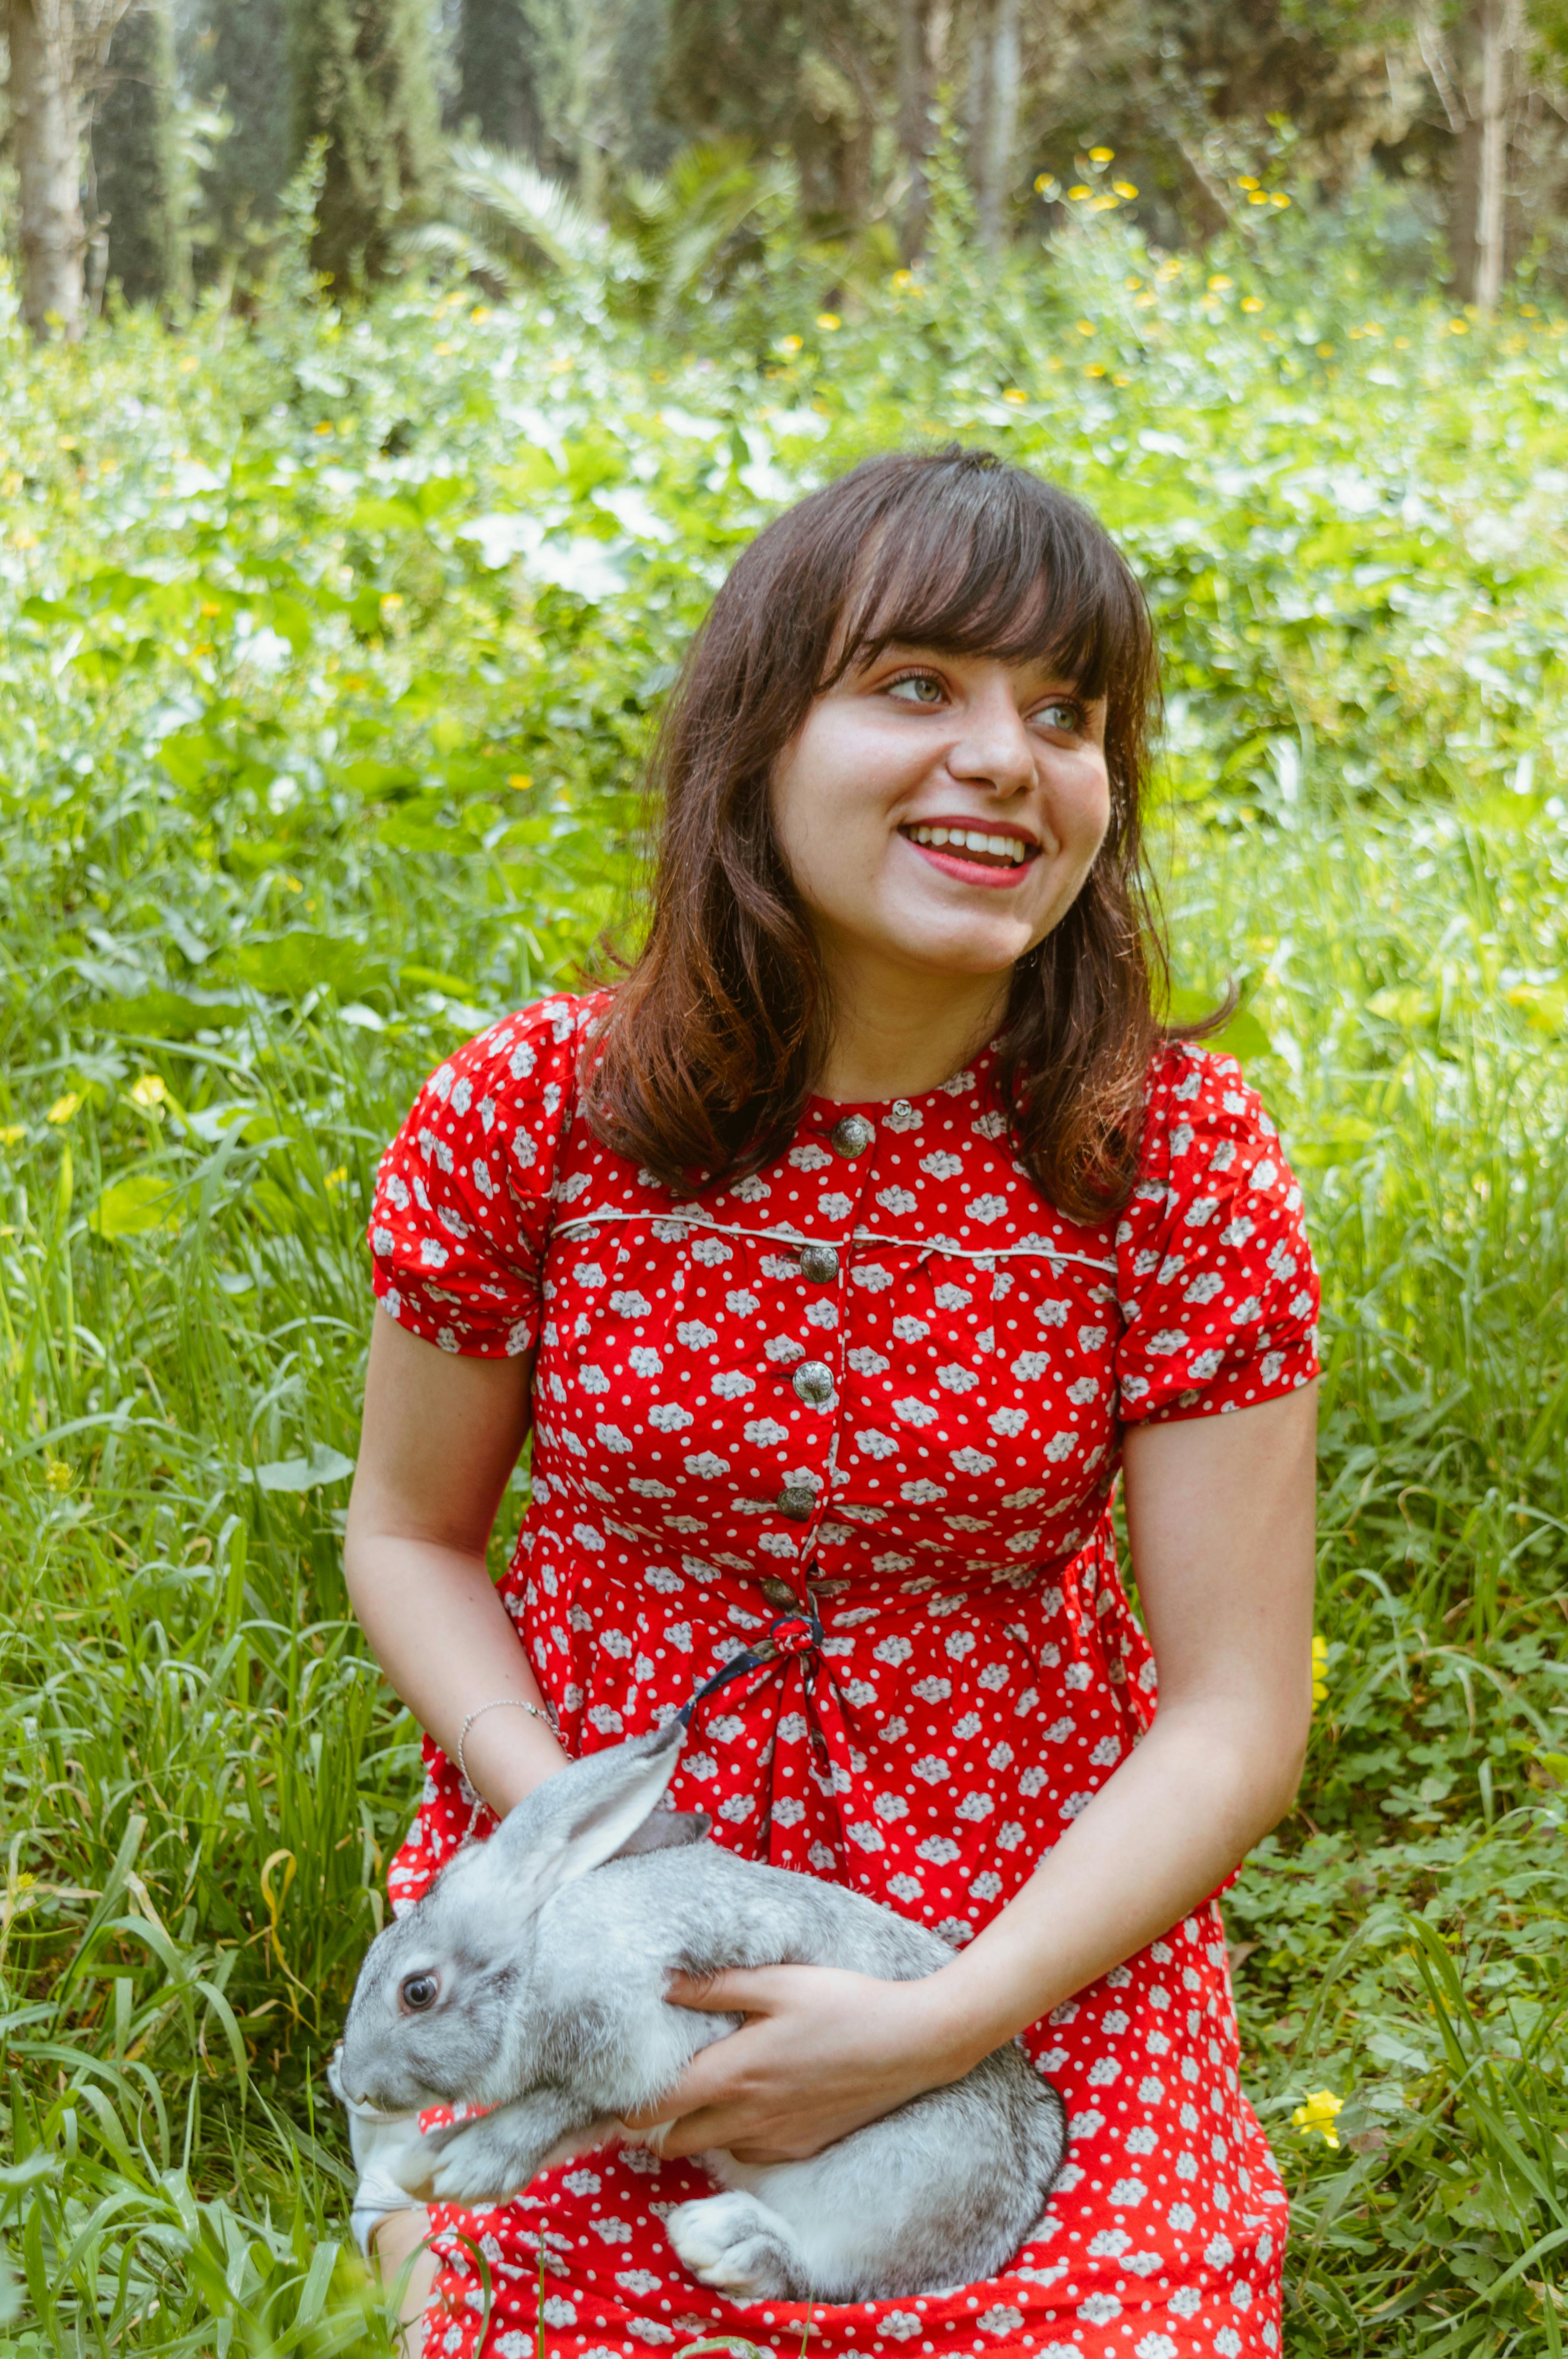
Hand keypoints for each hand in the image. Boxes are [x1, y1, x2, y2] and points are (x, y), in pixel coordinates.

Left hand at [622, 1964, 976, 2163]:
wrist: (911, 2044)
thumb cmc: (842, 2003)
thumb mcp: (777, 1981)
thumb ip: (715, 1985)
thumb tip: (661, 1982)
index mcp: (732, 2075)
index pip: (653, 2110)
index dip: (625, 2105)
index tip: (616, 2085)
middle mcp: (746, 2118)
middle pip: (672, 2143)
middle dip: (654, 2125)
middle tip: (657, 2088)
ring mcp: (775, 2139)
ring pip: (711, 2149)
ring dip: (697, 2129)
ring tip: (705, 2087)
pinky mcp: (801, 2147)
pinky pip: (749, 2152)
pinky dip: (737, 2135)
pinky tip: (752, 2099)